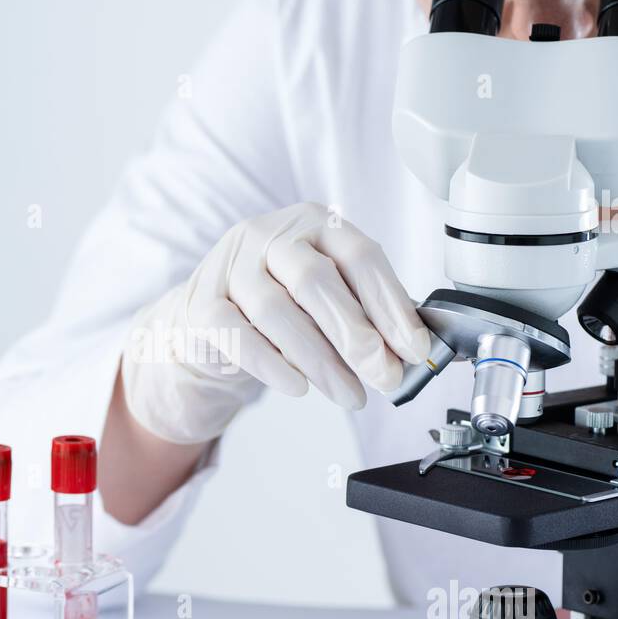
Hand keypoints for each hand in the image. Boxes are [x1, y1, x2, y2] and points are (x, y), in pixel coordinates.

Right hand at [120, 202, 430, 444]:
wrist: (209, 317)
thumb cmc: (284, 305)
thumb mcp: (330, 297)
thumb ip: (368, 315)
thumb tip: (413, 352)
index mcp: (314, 224)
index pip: (360, 256)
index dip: (392, 305)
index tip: (416, 349)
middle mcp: (270, 234)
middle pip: (316, 280)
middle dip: (357, 335)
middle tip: (385, 376)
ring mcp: (231, 265)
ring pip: (276, 310)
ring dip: (320, 361)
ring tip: (349, 394)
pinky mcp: (201, 302)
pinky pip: (236, 334)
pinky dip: (271, 365)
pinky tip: (298, 386)